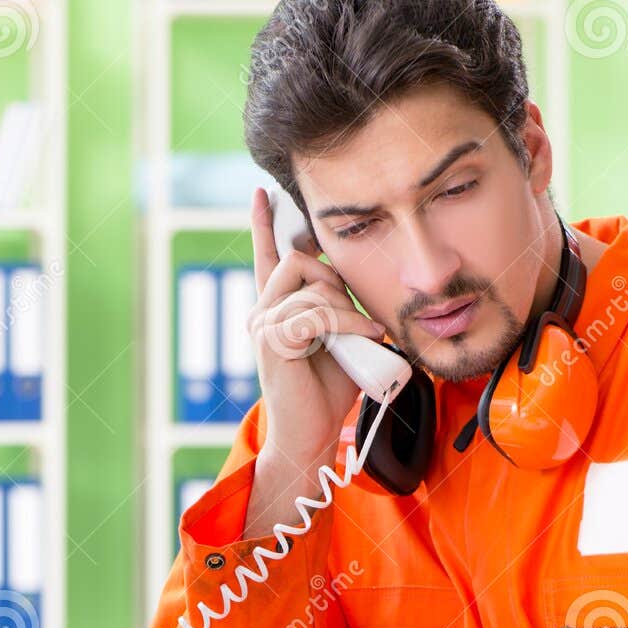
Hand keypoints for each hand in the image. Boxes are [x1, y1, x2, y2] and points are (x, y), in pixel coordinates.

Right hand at [248, 188, 386, 481]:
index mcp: (276, 308)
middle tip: (356, 314)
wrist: (314, 434)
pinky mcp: (272, 341)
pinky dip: (347, 323)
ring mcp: (263, 325)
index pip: (267, 256)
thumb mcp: (343, 336)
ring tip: (365, 333)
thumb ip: (340, 306)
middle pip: (298, 260)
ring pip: (310, 286)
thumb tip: (357, 277)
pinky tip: (365, 335)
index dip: (263, 223)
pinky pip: (315, 313)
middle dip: (335, 279)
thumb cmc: (331, 389)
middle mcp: (262, 312)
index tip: (262, 193)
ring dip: (346, 308)